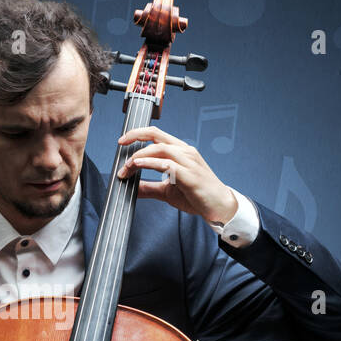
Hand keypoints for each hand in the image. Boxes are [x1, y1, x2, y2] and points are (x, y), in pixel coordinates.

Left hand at [116, 126, 239, 226]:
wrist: (219, 206)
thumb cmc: (197, 196)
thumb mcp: (168, 191)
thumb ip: (150, 188)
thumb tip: (132, 188)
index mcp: (180, 151)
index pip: (157, 135)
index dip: (138, 134)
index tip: (123, 141)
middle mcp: (185, 152)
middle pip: (157, 135)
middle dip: (136, 136)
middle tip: (120, 144)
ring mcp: (188, 162)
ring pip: (160, 149)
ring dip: (140, 156)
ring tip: (127, 166)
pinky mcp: (189, 175)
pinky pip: (167, 164)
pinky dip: (150, 164)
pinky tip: (138, 166)